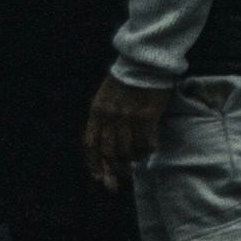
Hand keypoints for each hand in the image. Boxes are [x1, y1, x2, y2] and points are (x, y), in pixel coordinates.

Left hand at [83, 75, 172, 192]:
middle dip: (115, 169)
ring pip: (126, 152)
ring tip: (138, 158)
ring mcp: (127, 117)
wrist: (146, 61)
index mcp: (97, 111)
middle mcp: (109, 116)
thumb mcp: (107, 97)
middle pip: (108, 153)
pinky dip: (147, 150)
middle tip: (122, 176)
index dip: (94, 165)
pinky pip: (144, 144)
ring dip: (133, 160)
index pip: (90, 145)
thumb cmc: (129, 80)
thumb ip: (106, 118)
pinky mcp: (146, 117)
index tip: (99, 179)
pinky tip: (150, 147)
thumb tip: (110, 144)